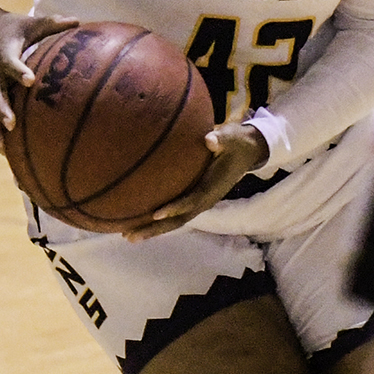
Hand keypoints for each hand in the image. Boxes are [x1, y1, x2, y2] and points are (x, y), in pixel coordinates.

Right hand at [0, 0, 74, 153]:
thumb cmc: (15, 27)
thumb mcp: (31, 22)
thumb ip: (52, 23)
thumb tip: (77, 21)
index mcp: (4, 53)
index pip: (11, 63)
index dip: (19, 71)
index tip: (30, 80)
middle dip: (2, 109)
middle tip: (11, 124)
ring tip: (3, 150)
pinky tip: (4, 152)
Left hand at [122, 123, 269, 242]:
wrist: (246, 152)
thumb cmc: (236, 143)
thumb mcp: (232, 138)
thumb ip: (221, 138)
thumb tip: (209, 139)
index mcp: (212, 188)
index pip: (192, 200)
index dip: (176, 208)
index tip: (156, 213)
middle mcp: (204, 200)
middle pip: (178, 220)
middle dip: (154, 229)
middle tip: (129, 236)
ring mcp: (198, 203)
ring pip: (174, 221)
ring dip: (152, 229)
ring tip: (127, 236)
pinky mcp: (193, 200)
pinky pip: (174, 214)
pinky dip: (156, 220)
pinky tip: (137, 221)